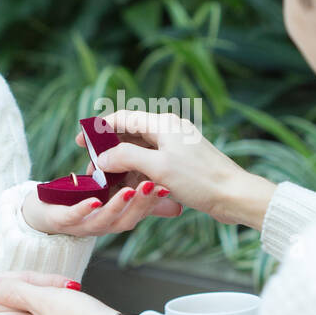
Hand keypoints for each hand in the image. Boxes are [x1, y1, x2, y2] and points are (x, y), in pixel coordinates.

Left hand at [20, 179, 182, 237]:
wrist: (41, 213)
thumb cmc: (80, 204)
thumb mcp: (111, 198)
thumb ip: (138, 198)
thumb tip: (175, 202)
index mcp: (115, 220)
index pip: (140, 213)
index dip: (155, 202)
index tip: (169, 186)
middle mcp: (102, 226)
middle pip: (126, 219)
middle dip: (142, 203)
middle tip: (155, 185)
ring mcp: (82, 226)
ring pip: (104, 220)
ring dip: (118, 206)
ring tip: (130, 190)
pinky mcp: (62, 221)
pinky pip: (74, 217)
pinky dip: (84, 209)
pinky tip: (94, 199)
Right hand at [78, 111, 264, 225]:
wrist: (234, 195)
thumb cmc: (199, 179)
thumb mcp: (158, 168)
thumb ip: (126, 158)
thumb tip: (102, 158)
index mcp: (163, 124)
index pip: (123, 118)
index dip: (99, 129)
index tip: (81, 141)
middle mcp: (169, 131)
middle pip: (130, 135)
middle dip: (111, 152)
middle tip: (94, 170)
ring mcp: (176, 147)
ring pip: (141, 152)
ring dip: (125, 166)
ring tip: (111, 184)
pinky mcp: (182, 163)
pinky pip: (153, 164)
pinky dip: (140, 174)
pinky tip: (134, 188)